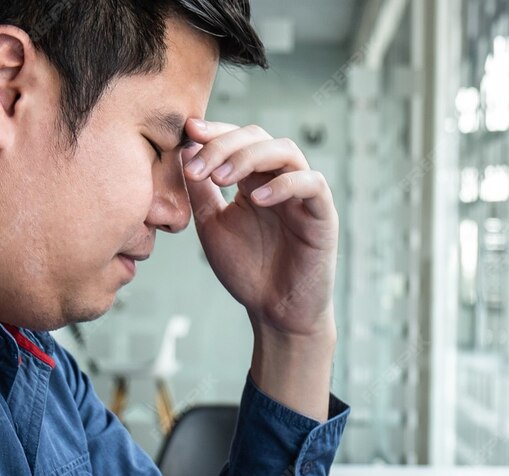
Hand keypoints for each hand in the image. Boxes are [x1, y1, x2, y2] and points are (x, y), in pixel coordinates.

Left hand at [182, 119, 337, 338]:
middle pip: (259, 137)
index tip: (188, 134)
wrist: (274, 310)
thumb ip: (200, 190)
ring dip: (250, 157)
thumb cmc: (246, 270)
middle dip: (225, 145)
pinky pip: (312, 184)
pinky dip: (284, 184)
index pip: (238, 138)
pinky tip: (256, 200)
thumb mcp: (212, 224)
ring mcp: (303, 195)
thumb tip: (185, 149)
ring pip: (286, 151)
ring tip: (222, 179)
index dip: (215, 131)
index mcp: (253, 179)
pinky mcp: (323, 214)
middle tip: (198, 168)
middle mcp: (279, 180)